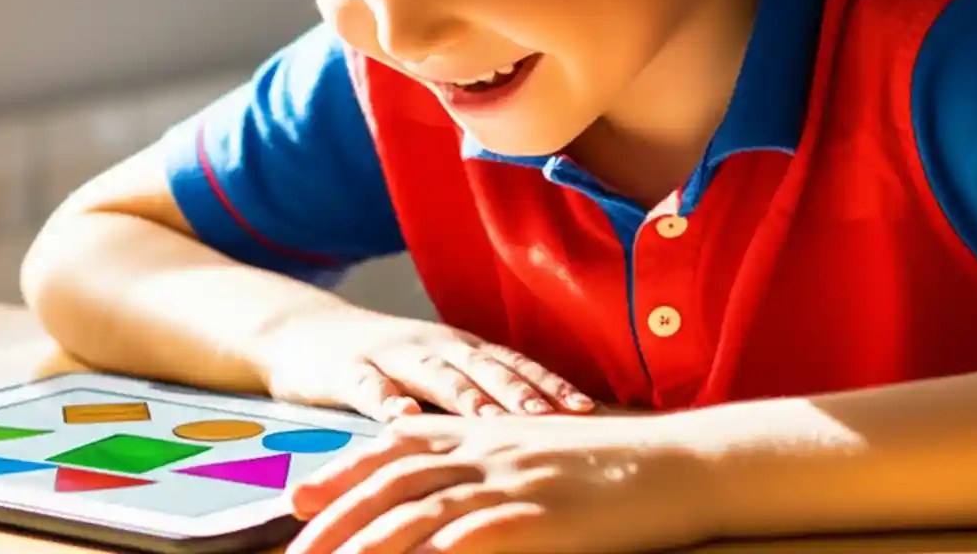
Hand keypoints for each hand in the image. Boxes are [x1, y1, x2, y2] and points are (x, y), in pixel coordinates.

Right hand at [252, 306, 595, 420]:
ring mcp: (390, 356)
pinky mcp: (347, 371)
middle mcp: (433, 346)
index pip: (514, 365)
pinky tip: (402, 421)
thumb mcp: (435, 371)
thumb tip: (543, 429)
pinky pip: (368, 387)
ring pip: (435, 377)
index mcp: (460, 348)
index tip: (590, 411)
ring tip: (493, 424)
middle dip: (523, 394)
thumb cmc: (384, 362)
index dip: (551, 385)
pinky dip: (385, 403)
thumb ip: (478, 393)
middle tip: (558, 420)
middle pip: (485, 370)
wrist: (303, 332)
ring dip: (465, 399)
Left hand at [285, 414, 717, 553]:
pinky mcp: (548, 519)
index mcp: (484, 433)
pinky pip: (483, 534)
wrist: (680, 460)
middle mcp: (489, 452)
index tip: (300, 498)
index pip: (395, 448)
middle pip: (395, 482)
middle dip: (338, 516)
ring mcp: (516, 484)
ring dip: (371, 543)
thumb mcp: (535, 447)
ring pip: (424, 511)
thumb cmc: (609, 461)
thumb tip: (436, 481)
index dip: (343, 470)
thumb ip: (482, 457)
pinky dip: (444, 550)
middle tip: (296, 550)